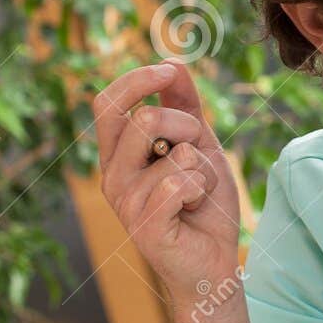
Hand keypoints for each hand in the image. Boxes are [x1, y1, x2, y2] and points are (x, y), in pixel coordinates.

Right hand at [92, 61, 241, 301]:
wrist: (214, 261)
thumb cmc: (204, 204)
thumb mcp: (199, 145)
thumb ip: (184, 106)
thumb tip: (171, 61)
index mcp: (118, 153)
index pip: (107, 102)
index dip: (137, 79)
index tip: (169, 71)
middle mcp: (112, 175)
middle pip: (145, 119)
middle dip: (188, 128)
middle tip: (197, 154)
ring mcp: (124, 201)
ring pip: (175, 153)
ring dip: (203, 167)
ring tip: (196, 191)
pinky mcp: (143, 225)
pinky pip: (181, 183)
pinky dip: (202, 190)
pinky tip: (194, 209)